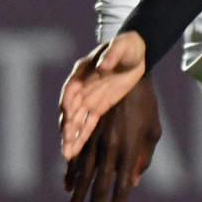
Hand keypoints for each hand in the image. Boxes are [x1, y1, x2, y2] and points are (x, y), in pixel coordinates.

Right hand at [58, 32, 146, 161]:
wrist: (135, 51)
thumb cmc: (127, 46)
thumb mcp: (121, 47)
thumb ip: (111, 55)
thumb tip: (102, 66)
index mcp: (83, 70)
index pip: (72, 87)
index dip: (69, 100)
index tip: (69, 114)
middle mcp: (82, 86)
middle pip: (71, 109)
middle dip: (68, 126)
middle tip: (66, 142)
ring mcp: (88, 98)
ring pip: (77, 120)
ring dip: (71, 137)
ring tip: (67, 155)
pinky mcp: (98, 108)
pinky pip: (88, 124)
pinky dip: (81, 137)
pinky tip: (75, 152)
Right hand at [64, 72, 161, 201]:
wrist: (128, 70)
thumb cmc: (146, 103)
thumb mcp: (152, 131)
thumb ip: (143, 158)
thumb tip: (132, 184)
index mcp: (130, 150)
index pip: (122, 187)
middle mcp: (110, 147)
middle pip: (100, 185)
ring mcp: (95, 138)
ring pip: (84, 174)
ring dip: (78, 197)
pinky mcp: (84, 128)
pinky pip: (75, 156)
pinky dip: (70, 174)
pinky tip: (67, 187)